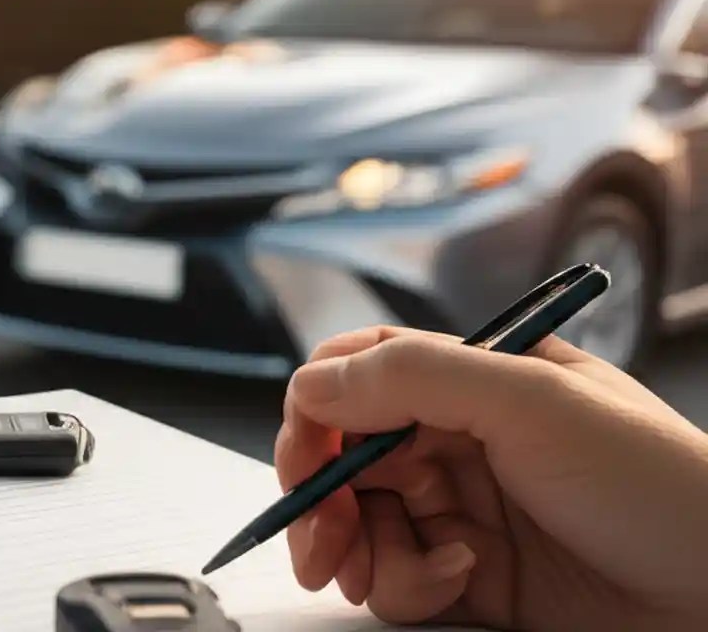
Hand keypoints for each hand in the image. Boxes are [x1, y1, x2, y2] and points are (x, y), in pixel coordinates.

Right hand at [276, 326, 707, 630]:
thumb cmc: (656, 482)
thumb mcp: (532, 402)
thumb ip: (413, 377)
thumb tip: (312, 384)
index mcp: (472, 377)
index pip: (359, 374)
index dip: (316, 412)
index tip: (303, 460)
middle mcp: (459, 438)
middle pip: (344, 457)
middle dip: (321, 500)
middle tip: (316, 541)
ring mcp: (462, 508)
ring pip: (362, 524)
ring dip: (361, 552)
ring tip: (396, 572)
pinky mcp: (470, 575)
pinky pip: (400, 578)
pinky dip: (412, 585)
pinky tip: (460, 580)